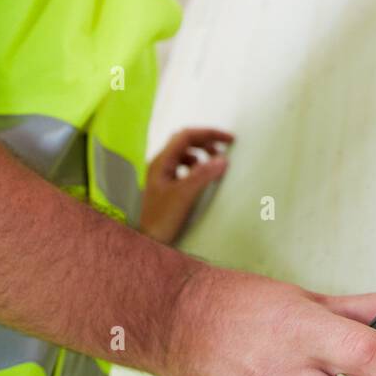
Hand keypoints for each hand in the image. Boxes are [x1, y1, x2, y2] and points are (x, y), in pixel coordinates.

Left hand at [140, 127, 233, 244]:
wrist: (145, 242)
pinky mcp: (165, 187)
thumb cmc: (159, 220)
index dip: (209, 134)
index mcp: (161, 161)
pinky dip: (196, 167)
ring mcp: (161, 175)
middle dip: (206, 141)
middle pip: (184, 141)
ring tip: (215, 162)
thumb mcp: (183, 196)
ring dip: (201, 154)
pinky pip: (182, 168)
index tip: (229, 140)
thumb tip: (222, 159)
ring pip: (183, 154)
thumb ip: (202, 175)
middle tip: (225, 148)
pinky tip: (201, 177)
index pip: (187, 135)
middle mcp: (160, 165)